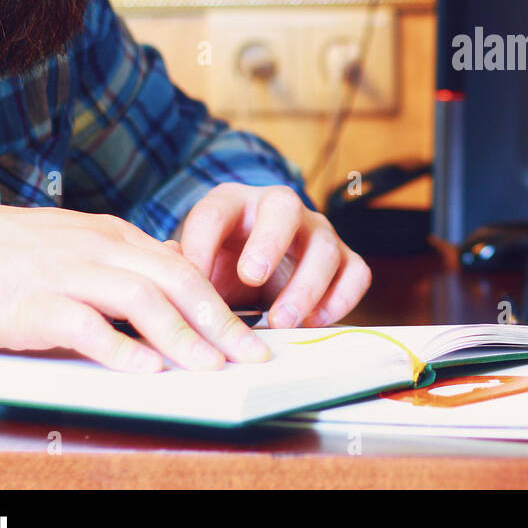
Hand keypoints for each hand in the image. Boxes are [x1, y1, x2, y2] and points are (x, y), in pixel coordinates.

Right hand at [0, 204, 272, 372]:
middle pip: (177, 281)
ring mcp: (71, 274)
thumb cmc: (12, 254)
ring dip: (182, 337)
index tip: (250, 332)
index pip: (184, 267)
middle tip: (250, 354)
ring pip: (142, 300)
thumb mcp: (79, 240)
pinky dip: (121, 349)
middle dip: (220, 321)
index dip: (222, 301)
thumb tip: (175, 269)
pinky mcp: (39, 304)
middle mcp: (101, 249)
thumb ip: (125, 257)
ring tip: (211, 366)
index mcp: (115, 235)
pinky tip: (146, 370)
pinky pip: (88, 326)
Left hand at [176, 183, 370, 328]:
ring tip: (280, 321)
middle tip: (251, 277)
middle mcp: (280, 209)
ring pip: (324, 246)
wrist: (256, 274)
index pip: (214, 212)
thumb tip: (171, 287)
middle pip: (283, 207)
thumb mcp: (197, 267)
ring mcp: (318, 232)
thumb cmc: (221, 268)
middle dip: (268, 242)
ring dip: (304, 287)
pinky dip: (339, 300)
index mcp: (233, 203)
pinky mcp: (345, 259)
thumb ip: (182, 273)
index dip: (200, 245)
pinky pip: (356, 273)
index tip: (191, 280)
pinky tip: (312, 324)